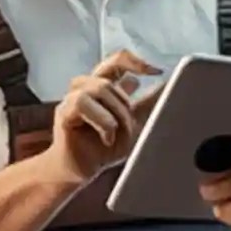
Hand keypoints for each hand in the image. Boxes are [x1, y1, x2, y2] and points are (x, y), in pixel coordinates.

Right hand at [45, 50, 163, 183]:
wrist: (81, 171)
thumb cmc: (103, 148)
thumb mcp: (135, 124)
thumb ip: (148, 103)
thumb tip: (167, 85)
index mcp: (103, 86)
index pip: (117, 60)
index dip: (135, 61)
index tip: (156, 72)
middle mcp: (86, 88)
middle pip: (110, 79)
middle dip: (125, 107)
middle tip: (128, 129)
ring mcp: (73, 97)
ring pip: (100, 88)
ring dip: (115, 115)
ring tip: (115, 135)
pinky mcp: (64, 111)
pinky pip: (83, 102)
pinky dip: (102, 121)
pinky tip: (106, 137)